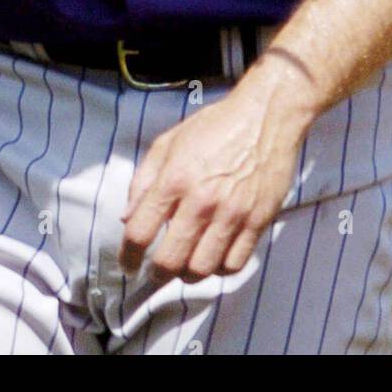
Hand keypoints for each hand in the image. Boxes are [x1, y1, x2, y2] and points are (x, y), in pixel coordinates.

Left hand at [119, 61, 315, 283]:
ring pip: (202, 269)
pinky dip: (219, 270)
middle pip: (170, 260)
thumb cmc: (214, 127)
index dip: (128, 256)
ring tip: (185, 266)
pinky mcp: (258, 222)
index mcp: (174, 178)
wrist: (265, 117)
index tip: (128, 263)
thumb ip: (143, 180)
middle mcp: (201, 200)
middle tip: (156, 272)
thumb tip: (127, 218)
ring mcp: (232, 214)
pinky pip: (234, 264)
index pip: (140, 231)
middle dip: (157, 274)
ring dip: (188, 275)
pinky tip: (214, 257)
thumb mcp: (168, 142)